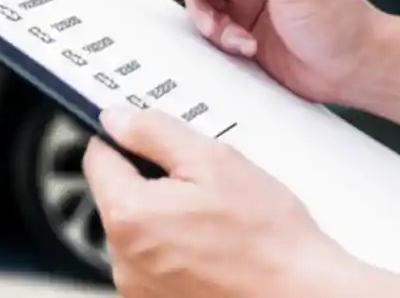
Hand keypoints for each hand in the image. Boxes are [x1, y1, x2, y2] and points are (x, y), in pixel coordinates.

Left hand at [84, 108, 353, 297]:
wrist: (302, 295)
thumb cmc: (268, 239)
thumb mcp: (213, 161)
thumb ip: (154, 132)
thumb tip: (117, 119)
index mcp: (129, 215)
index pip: (97, 156)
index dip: (124, 140)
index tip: (147, 140)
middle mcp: (123, 259)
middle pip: (119, 196)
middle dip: (152, 184)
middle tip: (201, 186)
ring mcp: (138, 288)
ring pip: (138, 232)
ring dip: (165, 221)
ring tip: (214, 223)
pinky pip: (153, 264)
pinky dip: (176, 253)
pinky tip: (213, 250)